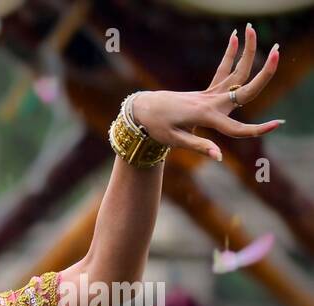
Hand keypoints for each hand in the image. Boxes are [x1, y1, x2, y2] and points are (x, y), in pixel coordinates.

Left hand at [132, 23, 282, 162]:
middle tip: (279, 53)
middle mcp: (210, 102)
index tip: (277, 124)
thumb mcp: (174, 140)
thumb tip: (219, 157)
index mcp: (205, 116)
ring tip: (254, 30)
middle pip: (245, 88)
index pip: (236, 128)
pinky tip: (235, 37)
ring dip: (248, 51)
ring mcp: (209, 95)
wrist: (143, 109)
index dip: (256, 129)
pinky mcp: (207, 92)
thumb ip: (200, 146)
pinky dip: (230, 54)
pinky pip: (223, 71)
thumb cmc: (156, 127)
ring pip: (236, 73)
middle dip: (264, 73)